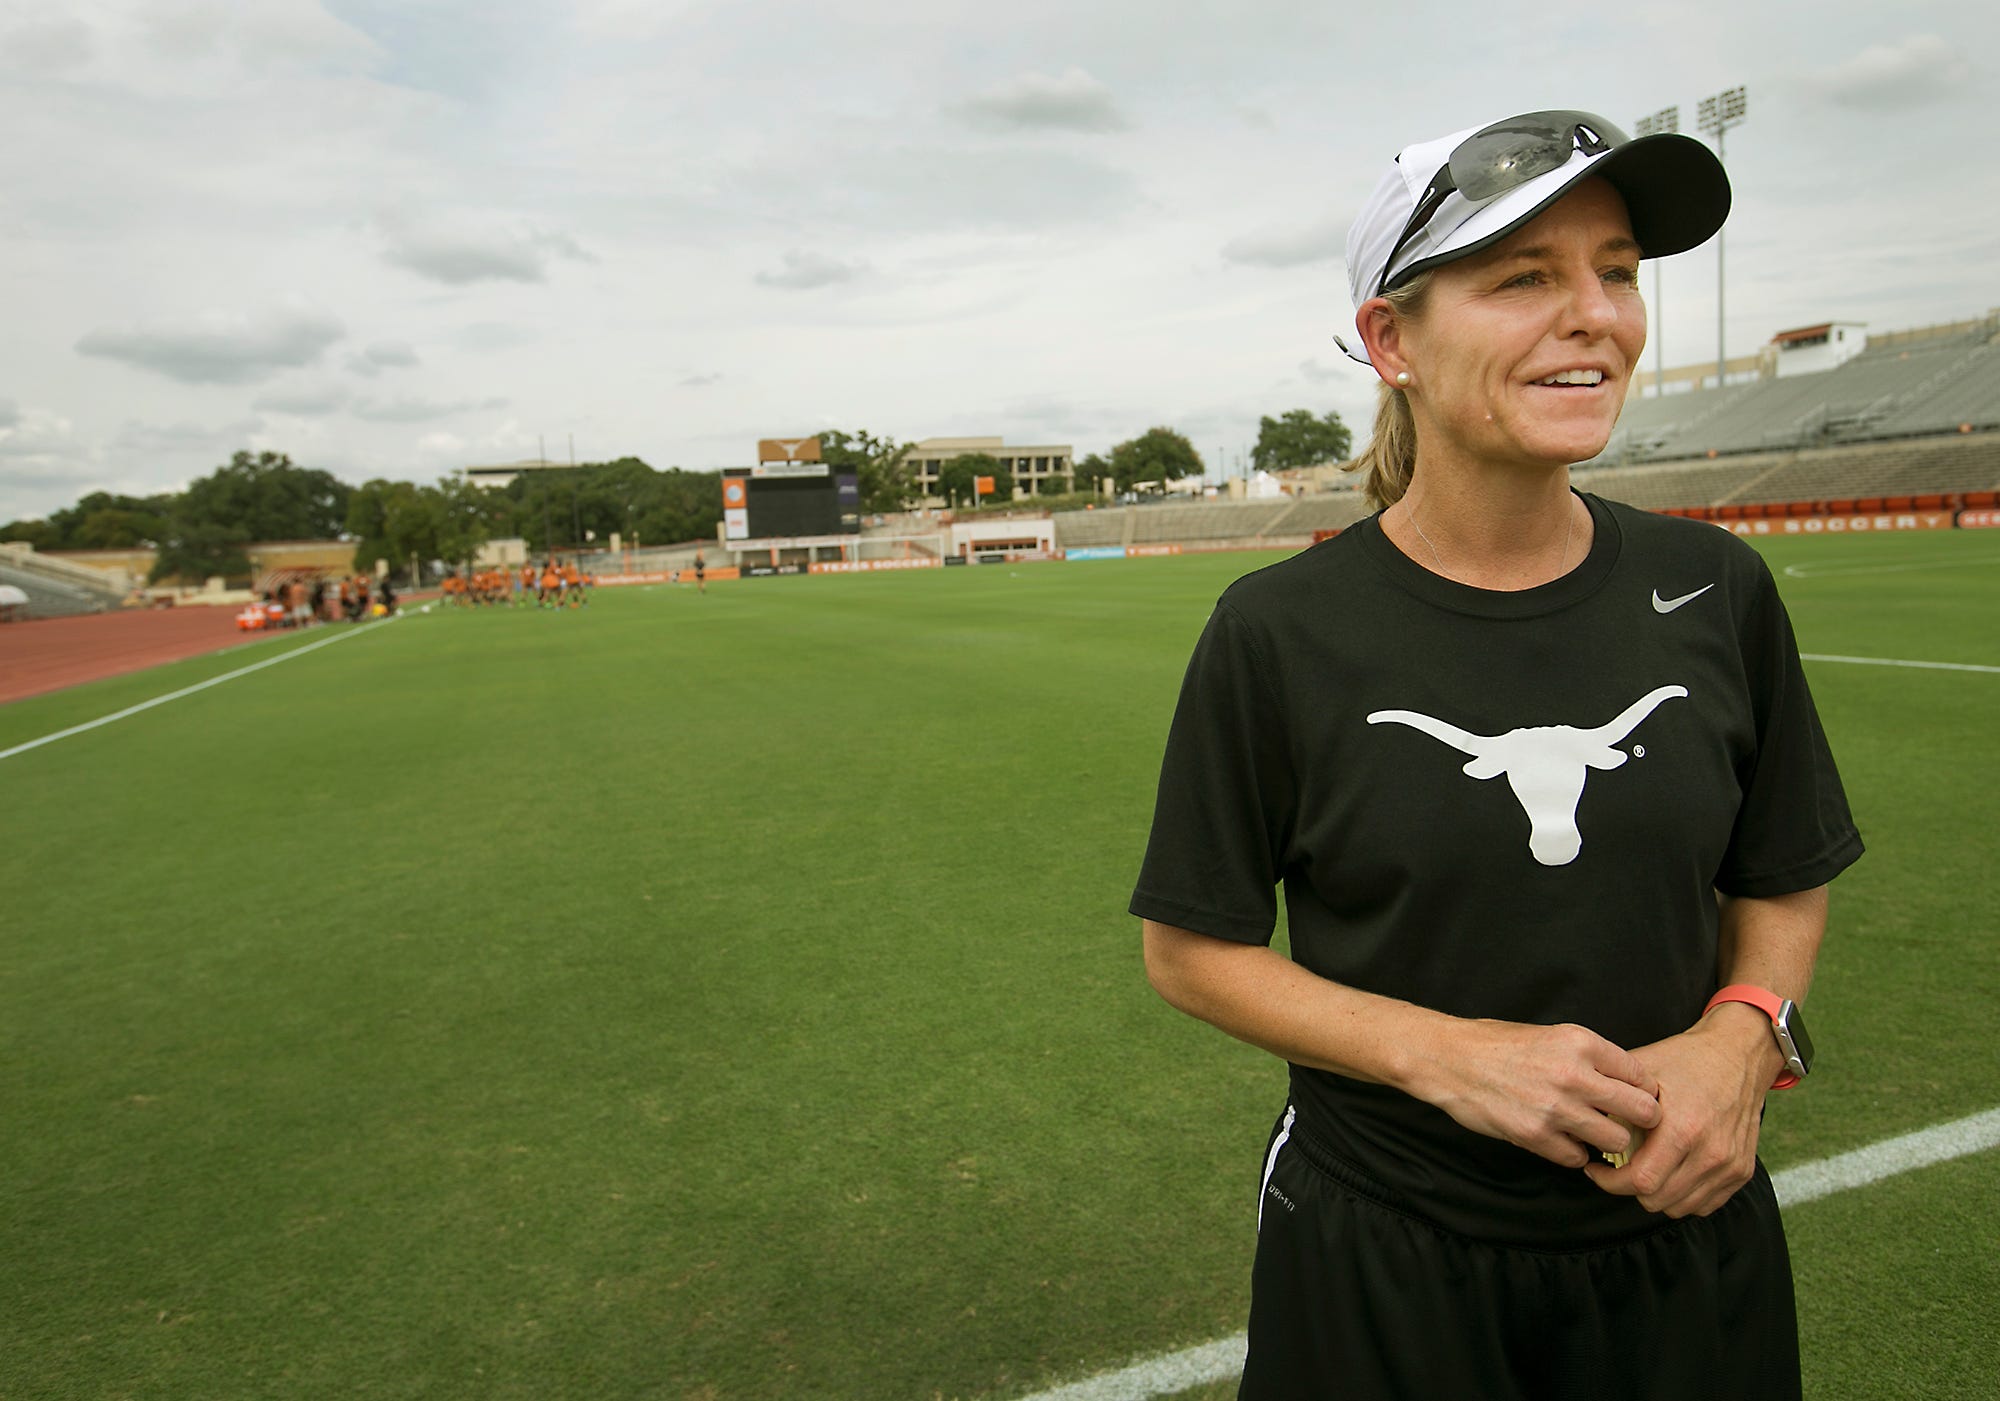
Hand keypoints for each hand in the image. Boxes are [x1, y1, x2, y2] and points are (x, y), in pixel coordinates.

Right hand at [1416, 1020, 1662, 1170]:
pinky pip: (1578, 1158)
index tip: (1632, 1098)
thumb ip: (1590, 1058)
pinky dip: (1572, 1152)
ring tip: (1590, 1132)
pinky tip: (1559, 1138)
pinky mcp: (1535, 1135)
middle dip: (1639, 1120)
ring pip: (1616, 1141)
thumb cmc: (1497, 1044)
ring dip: (1606, 1141)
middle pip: (1643, 1112)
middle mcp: (1574, 1074)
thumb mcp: (1552, 1035)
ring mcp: (1555, 1108)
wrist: (1449, 1059)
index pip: (1642, 1076)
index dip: (1642, 1091)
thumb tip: (1627, 1085)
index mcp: (1581, 1043)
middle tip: (1625, 1122)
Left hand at [1583, 1005, 1776, 1216]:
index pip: (1641, 1181)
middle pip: (1658, 1200)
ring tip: (1642, 1169)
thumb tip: (1581, 1121)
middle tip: (1616, 1170)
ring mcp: (1730, 1165)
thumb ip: (1613, 1099)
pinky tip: (1669, 1173)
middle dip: (1628, 1188)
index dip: (1610, 1182)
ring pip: (1680, 1207)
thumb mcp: (1643, 1070)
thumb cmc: (1686, 1060)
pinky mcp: (1741, 1171)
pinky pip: (1705, 1204)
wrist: (1738, 1055)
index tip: (1596, 1169)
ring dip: (1656, 1195)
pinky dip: (1683, 1197)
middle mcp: (1711, 1153)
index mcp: (1683, 1128)